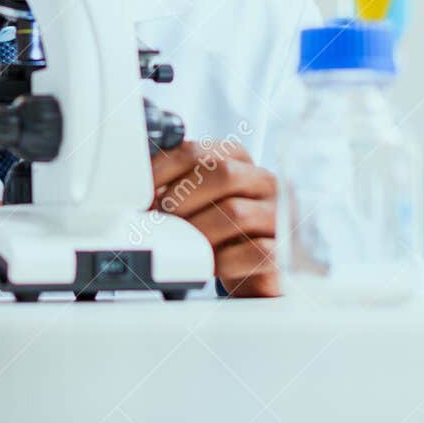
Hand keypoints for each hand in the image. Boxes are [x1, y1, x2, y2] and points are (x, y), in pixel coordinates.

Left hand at [150, 140, 281, 297]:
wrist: (251, 271)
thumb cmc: (219, 231)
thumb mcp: (196, 201)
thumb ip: (173, 187)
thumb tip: (139, 192)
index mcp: (237, 160)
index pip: (197, 151)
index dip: (163, 171)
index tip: (143, 193)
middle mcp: (263, 182)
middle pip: (222, 173)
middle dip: (182, 198)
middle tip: (163, 220)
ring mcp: (278, 215)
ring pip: (235, 213)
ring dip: (198, 231)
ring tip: (182, 244)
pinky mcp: (284, 250)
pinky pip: (255, 250)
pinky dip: (224, 259)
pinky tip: (210, 263)